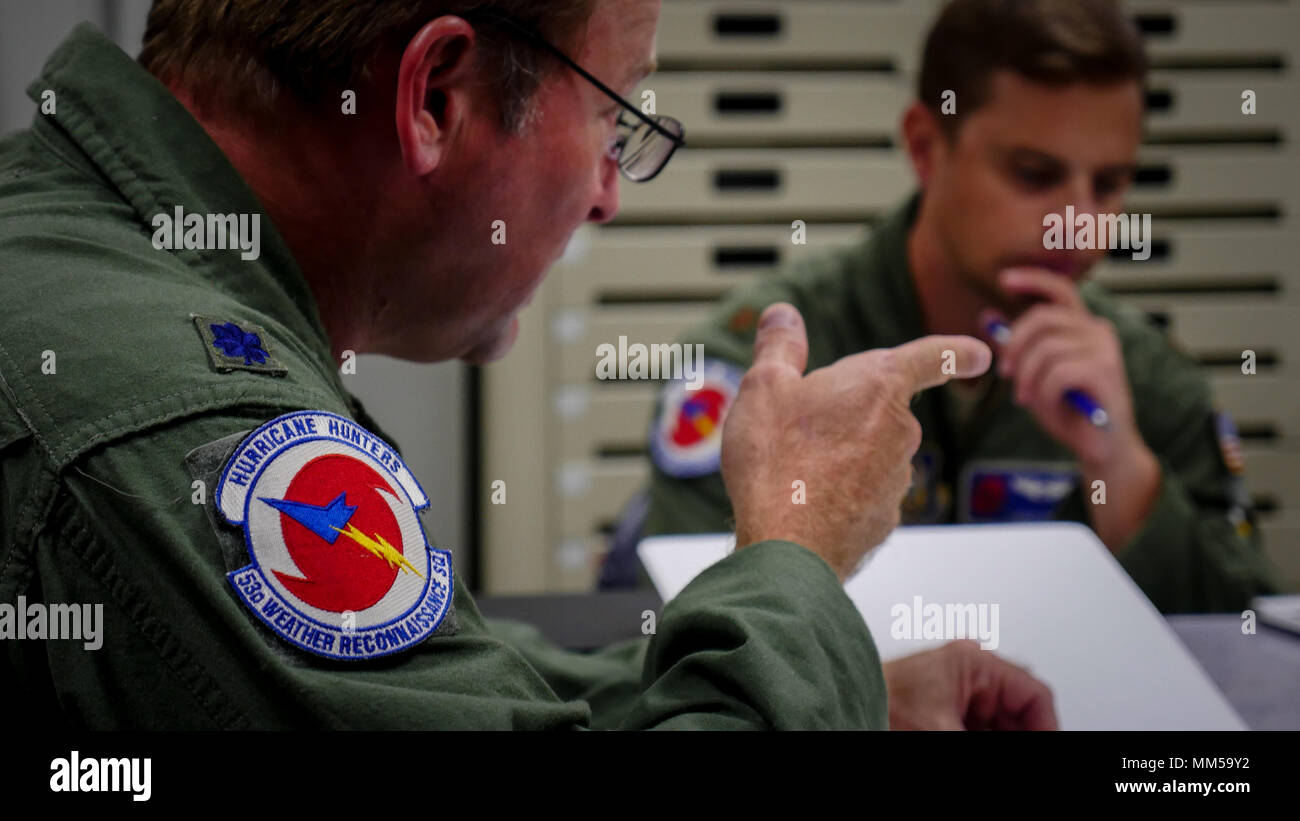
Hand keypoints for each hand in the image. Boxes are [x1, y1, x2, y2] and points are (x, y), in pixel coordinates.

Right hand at [722, 303, 991, 580]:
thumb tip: (783, 315)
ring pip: (871, 454)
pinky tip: (803, 501)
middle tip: (798, 426)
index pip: (931, 357)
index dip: (956, 350)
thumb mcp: (764, 388)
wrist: (786, 547)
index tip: (981, 352)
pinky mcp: (883, 520)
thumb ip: (779, 346)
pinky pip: (863, 495)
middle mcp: (900, 431)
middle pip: (883, 409)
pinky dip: (839, 494)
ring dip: (842, 455)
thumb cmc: (776, 461)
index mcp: (877, 386)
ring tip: (792, 468)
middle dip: (850, 413)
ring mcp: (895, 479)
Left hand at [883, 641, 1057, 729]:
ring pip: (1000, 720)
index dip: (1048, 725)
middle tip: (1032, 742)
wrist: (846, 701)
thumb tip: (1025, 734)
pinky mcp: (944, 709)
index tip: (1051, 739)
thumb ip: (991, 735)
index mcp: (974, 662)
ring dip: (1005, 732)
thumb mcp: (946, 728)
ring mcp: (956, 692)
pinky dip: (983, 732)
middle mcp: (968, 673)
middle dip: (1024, 729)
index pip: (1033, 693)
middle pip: (1019, 710)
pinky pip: (979, 724)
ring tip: (1001, 736)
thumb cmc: (881, 697)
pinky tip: (973, 736)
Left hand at [986, 267, 1140, 468]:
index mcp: (1081, 326)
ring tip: (1026, 399)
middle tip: (1005, 375)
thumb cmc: (1068, 410)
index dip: (1032, 279)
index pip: (1059, 289)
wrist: (1101, 447)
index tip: (1003, 280)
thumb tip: (987, 315)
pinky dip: (1043, 392)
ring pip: (1046, 349)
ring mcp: (1105, 348)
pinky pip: (1057, 373)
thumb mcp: (1033, 374)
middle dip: (1014, 346)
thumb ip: (1016, 346)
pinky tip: (1047, 406)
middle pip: (1042, 318)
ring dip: (1028, 378)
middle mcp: (1097, 330)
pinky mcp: (1106, 370)